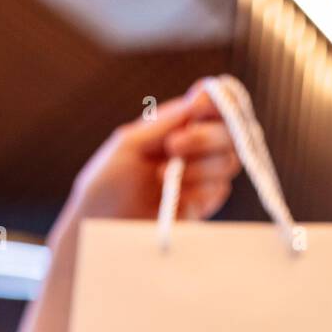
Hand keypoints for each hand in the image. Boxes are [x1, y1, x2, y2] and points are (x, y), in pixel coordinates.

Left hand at [18, 84, 240, 331]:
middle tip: (172, 148)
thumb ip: (166, 121)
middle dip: (205, 138)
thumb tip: (201, 97)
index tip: (203, 107)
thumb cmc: (105, 186)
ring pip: (229, 163)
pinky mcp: (202, 209)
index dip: (220, 103)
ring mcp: (201, 180)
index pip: (215, 105)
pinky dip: (199, 191)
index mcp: (175, 127)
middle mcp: (194, 151)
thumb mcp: (129, 144)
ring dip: (199, 167)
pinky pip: (220, 191)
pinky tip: (175, 199)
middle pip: (231, 133)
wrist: (100, 234)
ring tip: (163, 179)